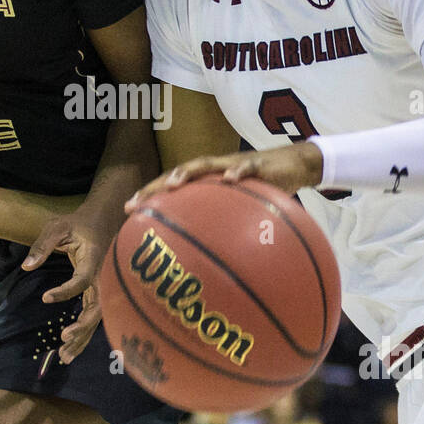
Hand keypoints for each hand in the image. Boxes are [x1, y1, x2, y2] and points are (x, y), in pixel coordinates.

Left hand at [21, 213, 108, 364]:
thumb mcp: (58, 227)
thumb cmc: (79, 222)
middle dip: (82, 326)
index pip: (82, 280)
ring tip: (65, 356)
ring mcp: (104, 286)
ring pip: (97, 317)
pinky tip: (72, 348)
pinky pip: (95, 315)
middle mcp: (104, 276)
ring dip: (83, 338)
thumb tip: (27, 266)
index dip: (66, 291)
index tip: (45, 298)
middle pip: (97, 307)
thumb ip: (42, 245)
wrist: (105, 218)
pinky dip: (84, 333)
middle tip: (63, 338)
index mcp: (94, 259)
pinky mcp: (100, 292)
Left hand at [125, 142, 323, 209]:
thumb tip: (208, 260)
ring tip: (173, 183)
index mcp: (208, 181)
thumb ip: (224, 227)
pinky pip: (247, 167)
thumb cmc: (263, 190)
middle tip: (138, 202)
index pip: (173, 185)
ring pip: (206, 164)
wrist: (296, 164)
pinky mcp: (259, 164)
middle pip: (180, 173)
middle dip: (157, 186)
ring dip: (189, 172)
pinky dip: (238, 171)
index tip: (128, 211)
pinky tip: (231, 179)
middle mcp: (215, 169)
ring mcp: (234, 164)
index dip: (150, 195)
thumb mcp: (241, 210)